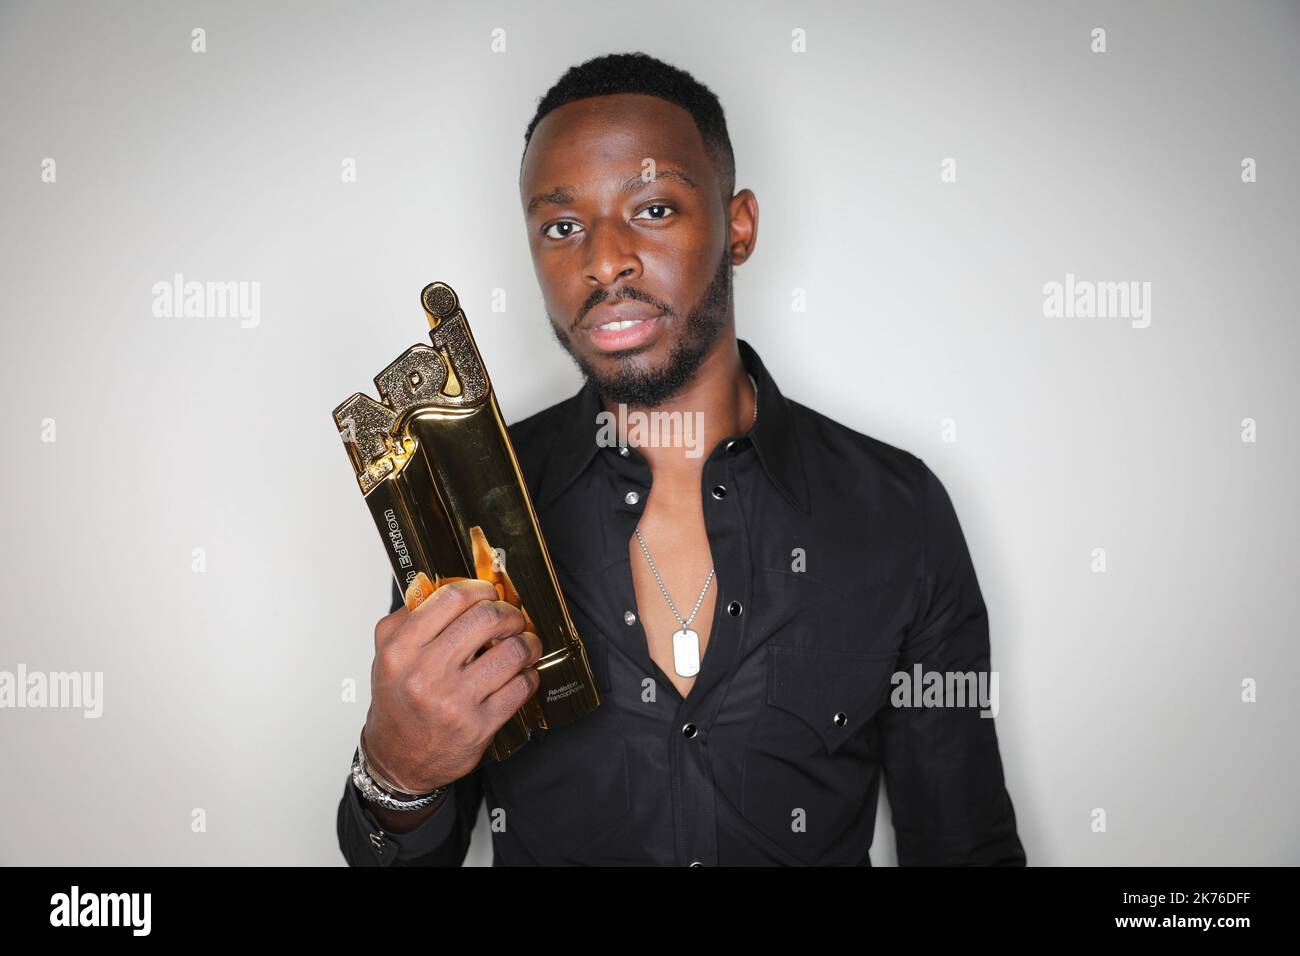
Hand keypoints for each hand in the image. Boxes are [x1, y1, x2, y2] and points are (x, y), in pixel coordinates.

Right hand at [362, 574, 542, 794]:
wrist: (397, 758)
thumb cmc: (397, 700)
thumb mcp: (386, 653)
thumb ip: (410, 614)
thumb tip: (446, 583)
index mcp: (401, 650)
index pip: (452, 598)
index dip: (481, 589)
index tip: (490, 593)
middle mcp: (426, 674)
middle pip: (488, 618)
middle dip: (510, 613)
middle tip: (513, 618)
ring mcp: (455, 701)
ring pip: (513, 651)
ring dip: (528, 642)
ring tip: (525, 643)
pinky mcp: (480, 725)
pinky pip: (522, 685)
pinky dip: (529, 674)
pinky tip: (521, 674)